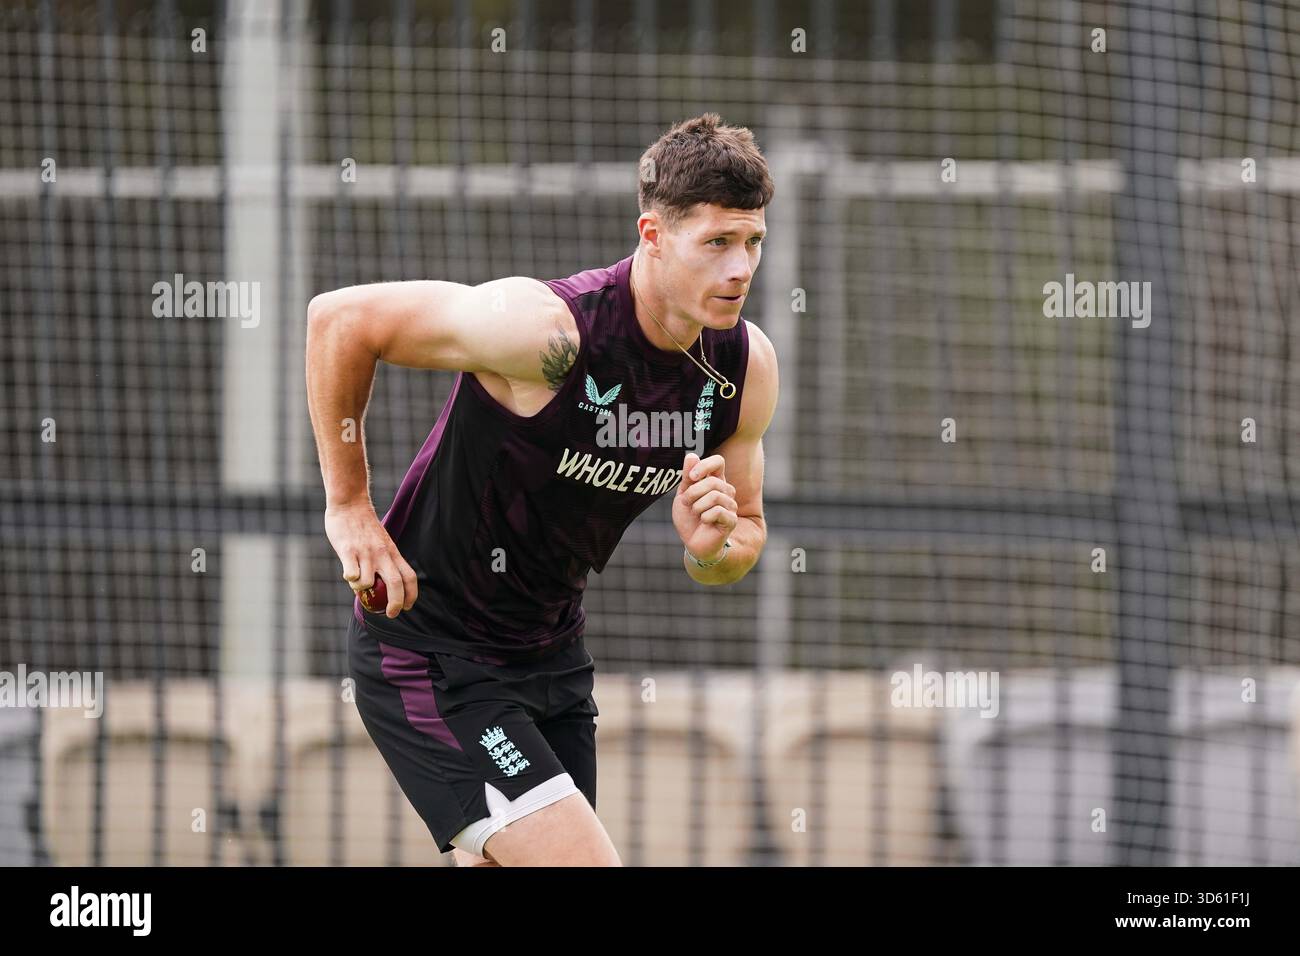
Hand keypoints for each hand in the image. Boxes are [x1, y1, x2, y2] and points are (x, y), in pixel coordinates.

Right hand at [324, 501, 417, 618]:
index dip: (411, 595)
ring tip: (356, 582)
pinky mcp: (348, 551)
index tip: (407, 607)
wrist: (350, 504)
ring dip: (361, 590)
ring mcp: (365, 552)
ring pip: (367, 583)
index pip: (409, 577)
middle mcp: (382, 554)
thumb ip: (382, 562)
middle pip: (395, 584)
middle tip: (391, 614)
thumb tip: (378, 588)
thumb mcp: (380, 543)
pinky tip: (347, 572)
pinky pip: (350, 574)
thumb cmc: (364, 527)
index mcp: (392, 552)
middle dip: (396, 603)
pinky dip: (349, 579)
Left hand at [672, 452, 737, 562]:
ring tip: (695, 514)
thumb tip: (691, 455)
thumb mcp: (684, 495)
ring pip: (715, 496)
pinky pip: (718, 511)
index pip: (718, 462)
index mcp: (715, 482)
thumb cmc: (689, 519)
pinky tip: (704, 522)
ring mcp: (731, 506)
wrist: (693, 543)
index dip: (704, 466)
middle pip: (713, 481)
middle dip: (693, 492)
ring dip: (697, 506)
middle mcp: (726, 491)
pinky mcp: (732, 520)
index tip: (691, 477)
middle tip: (686, 503)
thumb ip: (688, 477)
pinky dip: (705, 516)